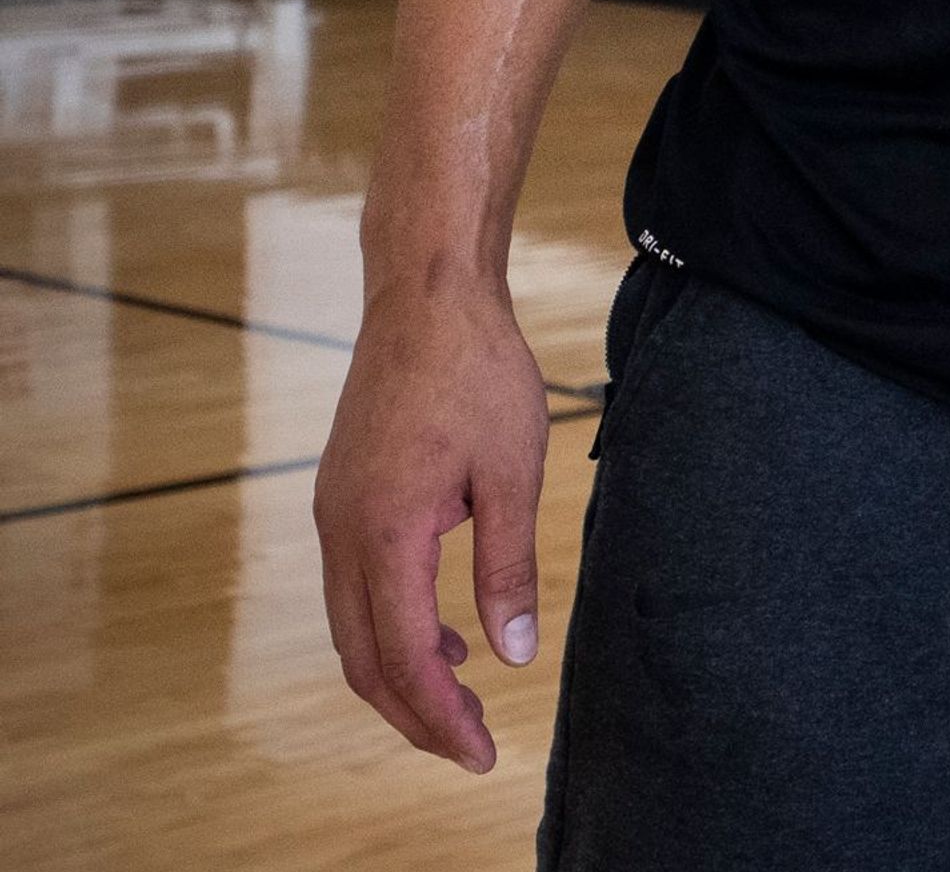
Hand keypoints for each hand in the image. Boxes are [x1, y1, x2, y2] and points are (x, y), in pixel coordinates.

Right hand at [313, 276, 551, 771]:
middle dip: (415, 714)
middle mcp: (342, 533)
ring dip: (400, 674)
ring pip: (352, 629)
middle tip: (472, 749)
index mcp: (385, 532)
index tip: (483, 754)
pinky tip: (446, 633)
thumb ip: (508, 569)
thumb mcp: (513, 473)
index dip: (442, 716)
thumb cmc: (478, 375)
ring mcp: (332, 515)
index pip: (406, 656)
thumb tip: (513, 655)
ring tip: (461, 701)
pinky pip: (354, 589)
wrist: (426, 299)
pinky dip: (391, 628)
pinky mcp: (340, 499)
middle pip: (364, 660)